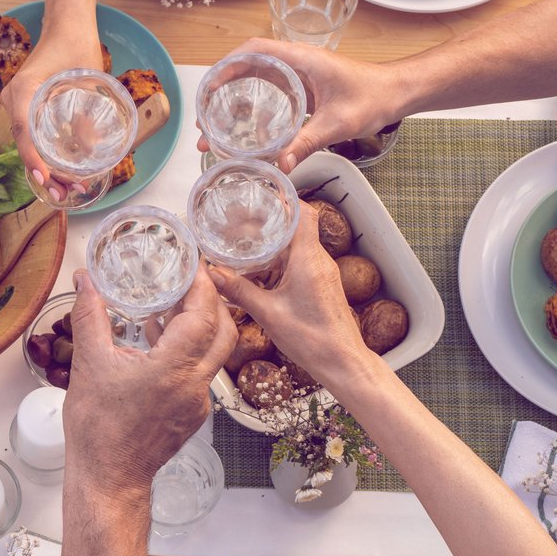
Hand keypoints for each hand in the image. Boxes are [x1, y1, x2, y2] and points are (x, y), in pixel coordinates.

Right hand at [3, 20, 104, 201]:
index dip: (33, 158)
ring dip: (44, 168)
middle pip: (23, 143)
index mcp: (23, 89)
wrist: (67, 25)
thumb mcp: (88, 76)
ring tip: (67, 189)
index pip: (22, 130)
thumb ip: (90, 110)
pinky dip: (43, 155)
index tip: (46, 178)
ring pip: (26, 143)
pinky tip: (61, 172)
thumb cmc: (76, 44)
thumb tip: (91, 149)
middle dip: (43, 172)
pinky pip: (30, 136)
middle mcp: (13, 98)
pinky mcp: (26, 107)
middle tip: (65, 194)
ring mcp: (17, 103)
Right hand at [64, 268, 236, 490]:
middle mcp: (195, 386)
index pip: (204, 316)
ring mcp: (198, 402)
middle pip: (223, 332)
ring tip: (170, 307)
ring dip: (200, 326)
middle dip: (211, 301)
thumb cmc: (99, 430)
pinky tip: (159, 344)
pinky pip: (201, 372)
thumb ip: (90, 316)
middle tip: (189, 281)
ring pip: (215, 353)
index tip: (193, 266)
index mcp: (174, 370)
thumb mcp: (89, 364)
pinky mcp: (192, 414)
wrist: (108, 477)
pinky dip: (189, 351)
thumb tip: (86, 281)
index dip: (202, 286)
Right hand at [197, 38, 401, 173]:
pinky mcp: (304, 89)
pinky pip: (271, 92)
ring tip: (215, 130)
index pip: (254, 50)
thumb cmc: (372, 97)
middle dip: (221, 90)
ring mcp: (299, 75)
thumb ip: (307, 143)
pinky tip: (243, 130)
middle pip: (247, 66)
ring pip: (256, 80)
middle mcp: (296, 63)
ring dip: (233, 100)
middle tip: (205, 120)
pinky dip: (252, 107)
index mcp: (301, 59)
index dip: (227, 64)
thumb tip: (279, 166)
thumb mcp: (337, 123)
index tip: (210, 87)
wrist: (396, 93)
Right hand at [206, 203, 374, 390]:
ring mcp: (323, 273)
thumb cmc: (313, 339)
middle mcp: (320, 261)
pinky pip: (302, 263)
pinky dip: (283, 261)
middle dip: (273, 221)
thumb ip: (239, 291)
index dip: (285, 199)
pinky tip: (264, 273)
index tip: (265, 193)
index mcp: (309, 259)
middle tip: (246, 219)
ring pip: (299, 246)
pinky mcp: (322, 285)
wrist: (342, 362)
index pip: (303, 213)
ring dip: (277, 244)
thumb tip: (214, 274)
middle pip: (299, 226)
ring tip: (249, 245)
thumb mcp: (268, 313)